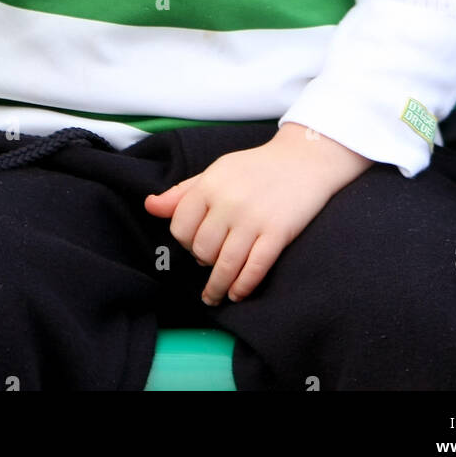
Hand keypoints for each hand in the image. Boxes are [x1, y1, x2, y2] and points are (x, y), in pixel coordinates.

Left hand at [144, 124, 373, 306]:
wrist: (305, 160)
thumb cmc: (256, 168)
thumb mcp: (217, 171)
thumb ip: (183, 192)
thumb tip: (150, 207)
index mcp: (210, 184)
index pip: (180, 226)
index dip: (184, 241)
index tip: (194, 244)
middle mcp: (229, 202)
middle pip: (201, 250)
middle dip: (204, 261)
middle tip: (211, 261)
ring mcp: (254, 219)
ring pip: (225, 266)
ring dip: (217, 287)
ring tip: (215, 296)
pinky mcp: (278, 233)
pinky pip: (253, 269)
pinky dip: (242, 286)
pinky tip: (237, 293)